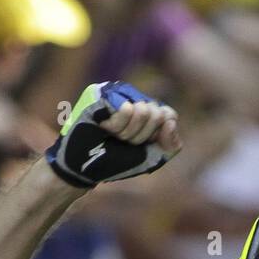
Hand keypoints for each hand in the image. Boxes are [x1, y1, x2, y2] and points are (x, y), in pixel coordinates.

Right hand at [45, 82, 181, 188]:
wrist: (86, 167)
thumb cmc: (117, 161)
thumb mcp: (152, 158)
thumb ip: (171, 144)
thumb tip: (170, 120)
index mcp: (148, 111)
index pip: (169, 115)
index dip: (156, 136)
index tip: (140, 144)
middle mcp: (134, 97)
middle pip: (157, 114)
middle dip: (141, 136)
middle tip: (123, 141)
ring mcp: (117, 92)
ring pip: (142, 110)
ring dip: (128, 133)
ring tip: (113, 135)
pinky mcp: (102, 91)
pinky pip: (126, 110)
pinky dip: (117, 126)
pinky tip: (104, 127)